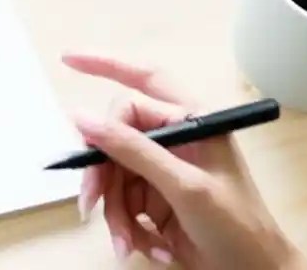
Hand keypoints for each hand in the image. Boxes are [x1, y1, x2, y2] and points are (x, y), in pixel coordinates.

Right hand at [63, 54, 305, 269]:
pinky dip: (125, 226)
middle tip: (91, 203)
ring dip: (115, 212)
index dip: (105, 65)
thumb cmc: (238, 227)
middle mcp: (175, 139)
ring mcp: (163, 169)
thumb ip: (133, 150)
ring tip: (128, 241)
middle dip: (102, 174)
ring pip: (113, 175)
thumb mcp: (184, 186)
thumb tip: (83, 119)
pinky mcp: (154, 198)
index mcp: (192, 121)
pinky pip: (120, 202)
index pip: (142, 81)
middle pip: (116, 137)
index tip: (68, 60)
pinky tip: (145, 245)